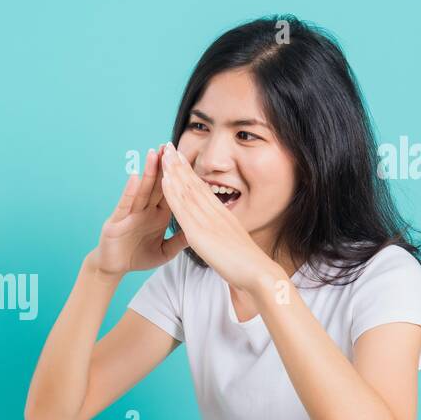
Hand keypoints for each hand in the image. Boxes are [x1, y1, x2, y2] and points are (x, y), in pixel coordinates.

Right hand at [90, 144, 189, 276]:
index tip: (187, 158)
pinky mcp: (117, 221)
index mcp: (159, 215)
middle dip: (163, 166)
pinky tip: (135, 178)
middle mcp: (145, 210)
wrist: (115, 268)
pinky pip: (125, 205)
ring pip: (142, 190)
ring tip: (154, 153)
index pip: (172, 192)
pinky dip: (130, 192)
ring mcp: (131, 214)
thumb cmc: (138, 257)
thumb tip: (199, 230)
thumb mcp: (164, 252)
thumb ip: (179, 241)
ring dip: (148, 172)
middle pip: (157, 185)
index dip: (179, 176)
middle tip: (170, 145)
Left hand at [158, 142, 276, 292]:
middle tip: (168, 146)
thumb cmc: (248, 265)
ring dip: (173, 171)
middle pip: (194, 184)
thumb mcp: (235, 245)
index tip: (181, 160)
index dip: (190, 174)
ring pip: (187, 190)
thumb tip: (222, 236)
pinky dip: (172, 191)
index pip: (203, 190)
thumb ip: (226, 236)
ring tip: (163, 154)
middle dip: (179, 165)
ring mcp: (207, 220)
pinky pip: (183, 207)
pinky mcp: (199, 231)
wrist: (257, 273)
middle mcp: (215, 213)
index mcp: (223, 216)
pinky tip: (163, 179)